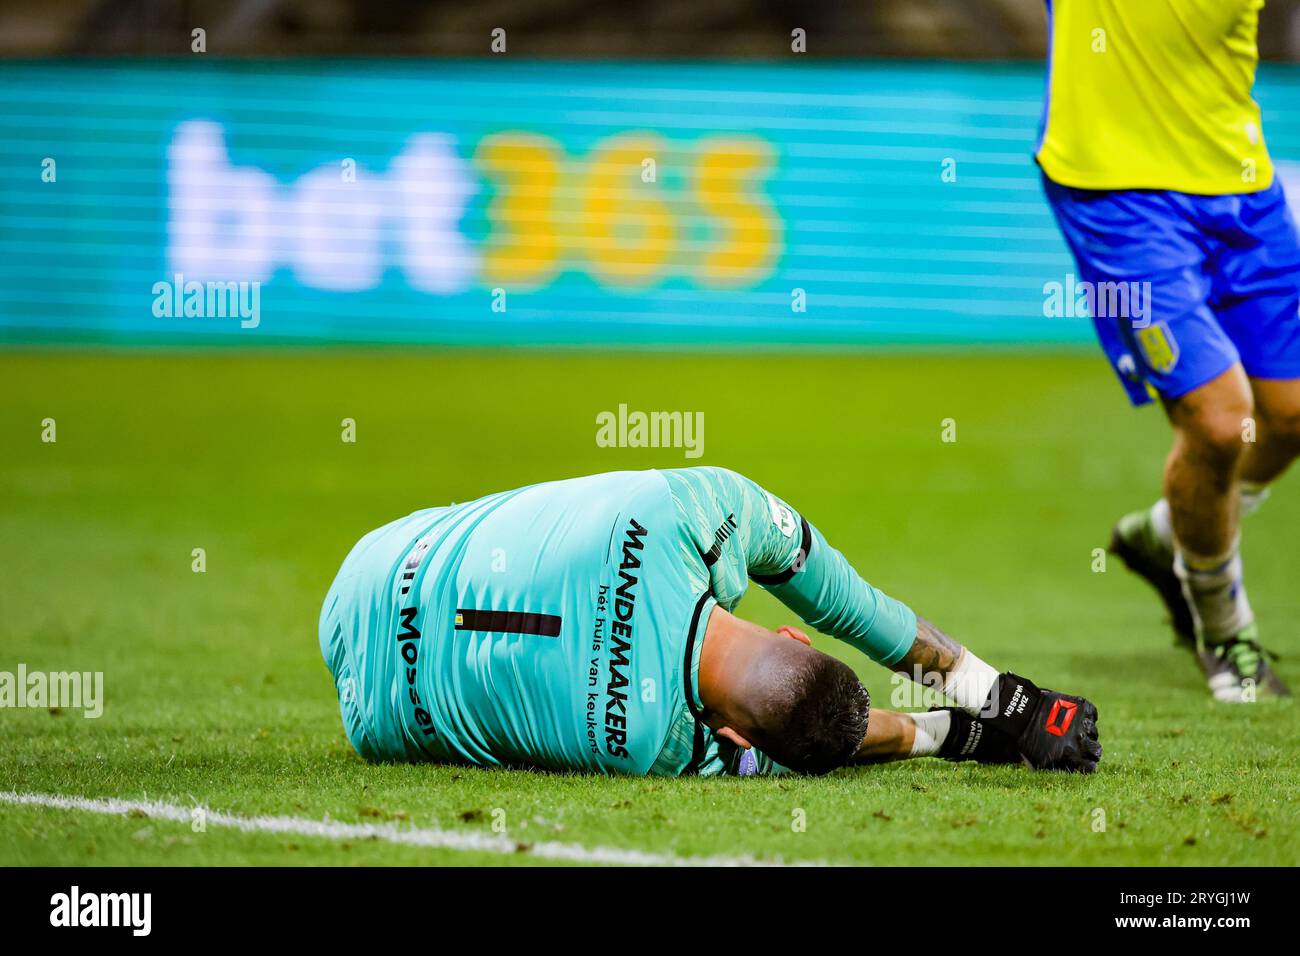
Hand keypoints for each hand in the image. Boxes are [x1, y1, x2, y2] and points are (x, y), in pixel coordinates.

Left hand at [984, 673, 1101, 772]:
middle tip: (1084, 745)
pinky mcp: (1082, 707)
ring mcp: (1082, 722)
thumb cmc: (1027, 737)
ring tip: (1076, 729)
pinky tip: (1077, 716)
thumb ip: (1058, 769)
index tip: (1085, 761)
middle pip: (1097, 750)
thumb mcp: (1040, 760)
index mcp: (1071, 755)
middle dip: (1092, 750)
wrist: (1022, 710)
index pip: (1091, 767)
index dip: (1089, 764)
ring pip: (1094, 731)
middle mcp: (1080, 740)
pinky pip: (1093, 714)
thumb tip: (1070, 772)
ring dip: (1087, 732)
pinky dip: (1087, 715)